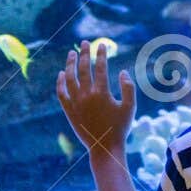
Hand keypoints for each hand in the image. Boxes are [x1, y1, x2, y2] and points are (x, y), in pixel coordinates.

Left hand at [57, 40, 135, 157]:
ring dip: (70, 64)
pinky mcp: (69, 111)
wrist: (104, 148)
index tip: (102, 45)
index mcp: (102, 93)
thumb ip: (128, 88)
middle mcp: (87, 95)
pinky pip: (61, 93)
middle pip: (83, 68)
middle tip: (84, 43)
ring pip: (70, 78)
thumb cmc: (120, 128)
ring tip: (71, 53)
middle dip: (84, 53)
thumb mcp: (130, 107)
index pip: (100, 67)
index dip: (101, 54)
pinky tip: (62, 74)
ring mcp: (76, 103)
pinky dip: (60, 82)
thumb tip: (122, 71)